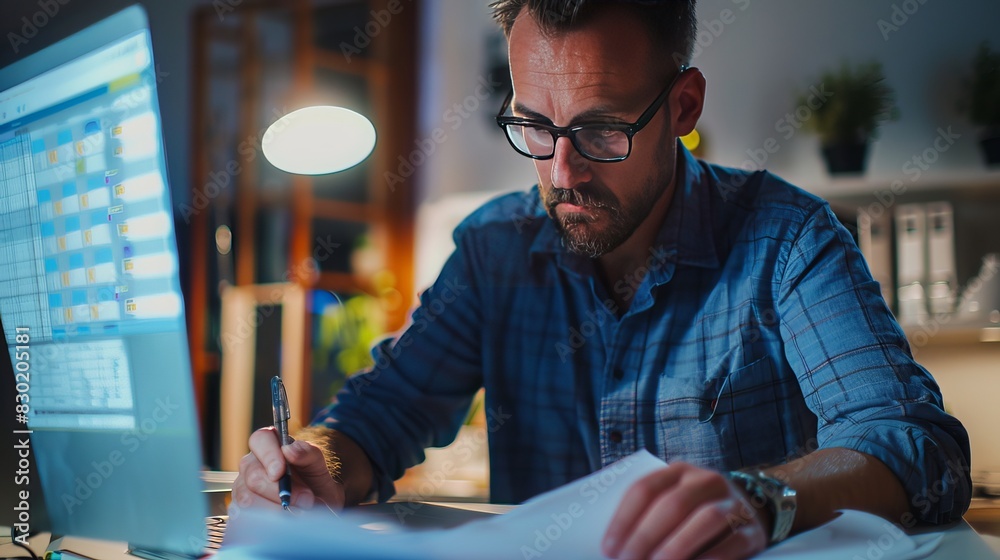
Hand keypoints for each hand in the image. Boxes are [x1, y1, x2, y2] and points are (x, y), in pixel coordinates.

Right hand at [231, 427, 345, 511]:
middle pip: (253, 476)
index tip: (280, 472)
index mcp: (269, 444)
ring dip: (274, 509)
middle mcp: (251, 463)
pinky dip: (264, 522)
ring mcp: (243, 486)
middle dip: (279, 491)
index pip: (260, 440)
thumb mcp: (317, 462)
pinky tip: (280, 523)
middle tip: (305, 500)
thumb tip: (289, 450)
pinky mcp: (240, 509)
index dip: (268, 456)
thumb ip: (307, 453)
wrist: (317, 502)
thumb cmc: (313, 478)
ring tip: (297, 512)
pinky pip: (244, 518)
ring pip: (247, 499)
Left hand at [602, 462, 769, 559]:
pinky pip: (733, 542)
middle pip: (673, 504)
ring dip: (677, 546)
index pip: (645, 489)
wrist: (748, 511)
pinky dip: (711, 558)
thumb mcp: (672, 502)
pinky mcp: (752, 530)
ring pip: (706, 519)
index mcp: (678, 471)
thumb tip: (616, 548)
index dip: (623, 520)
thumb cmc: (694, 513)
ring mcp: (733, 503)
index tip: (609, 548)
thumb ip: (648, 516)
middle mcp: (706, 481)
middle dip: (646, 537)